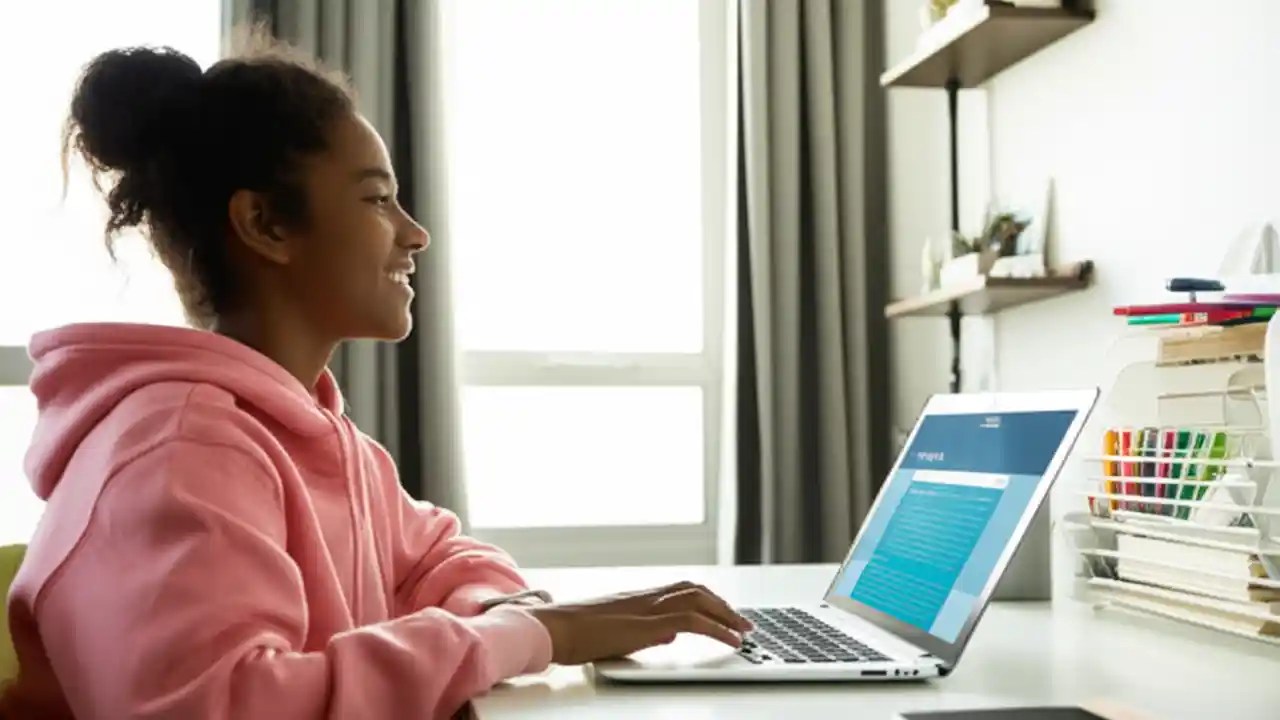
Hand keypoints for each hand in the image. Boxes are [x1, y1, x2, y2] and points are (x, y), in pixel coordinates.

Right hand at [527, 581, 753, 664]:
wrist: (554, 628)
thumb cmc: (573, 633)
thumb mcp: (615, 630)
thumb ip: (643, 630)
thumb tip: (667, 635)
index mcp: (638, 597)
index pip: (680, 589)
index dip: (706, 598)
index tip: (722, 610)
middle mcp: (646, 596)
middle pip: (694, 590)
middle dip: (722, 604)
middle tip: (742, 621)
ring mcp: (648, 608)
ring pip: (698, 600)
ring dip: (726, 613)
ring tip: (743, 629)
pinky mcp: (648, 624)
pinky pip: (692, 622)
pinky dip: (717, 628)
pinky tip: (730, 639)